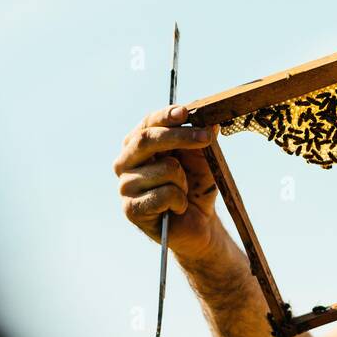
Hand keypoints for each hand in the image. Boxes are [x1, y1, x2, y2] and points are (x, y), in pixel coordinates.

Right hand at [114, 105, 228, 261]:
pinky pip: (164, 195)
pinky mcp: (130, 209)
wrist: (197, 224)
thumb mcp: (202, 158)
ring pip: (164, 169)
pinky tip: (177, 207)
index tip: (186, 112)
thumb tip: (211, 123)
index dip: (166, 116)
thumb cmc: (195, 186)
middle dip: (180, 136)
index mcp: (137, 145)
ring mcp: (125, 186)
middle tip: (206, 137)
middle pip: (147, 140)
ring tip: (183, 191)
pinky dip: (179, 201)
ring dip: (183, 180)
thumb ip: (202, 139)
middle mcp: (125, 162)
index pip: (148, 123)